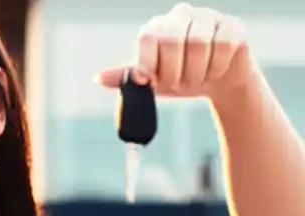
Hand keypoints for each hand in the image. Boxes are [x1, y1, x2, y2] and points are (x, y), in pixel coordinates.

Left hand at [95, 3, 255, 102]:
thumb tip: (99, 77)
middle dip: (172, 70)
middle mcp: (182, 15)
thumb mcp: (150, 82)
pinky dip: (215, 67)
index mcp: (158, 26)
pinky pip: (223, 45)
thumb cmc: (179, 79)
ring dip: (194, 72)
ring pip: (198, 44)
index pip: (148, 36)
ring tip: (194, 80)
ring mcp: (209, 17)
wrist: (216, 84)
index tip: (148, 81)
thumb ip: (126, 78)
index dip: (147, 62)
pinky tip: (213, 71)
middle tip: (176, 84)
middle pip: (171, 39)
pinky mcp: (233, 26)